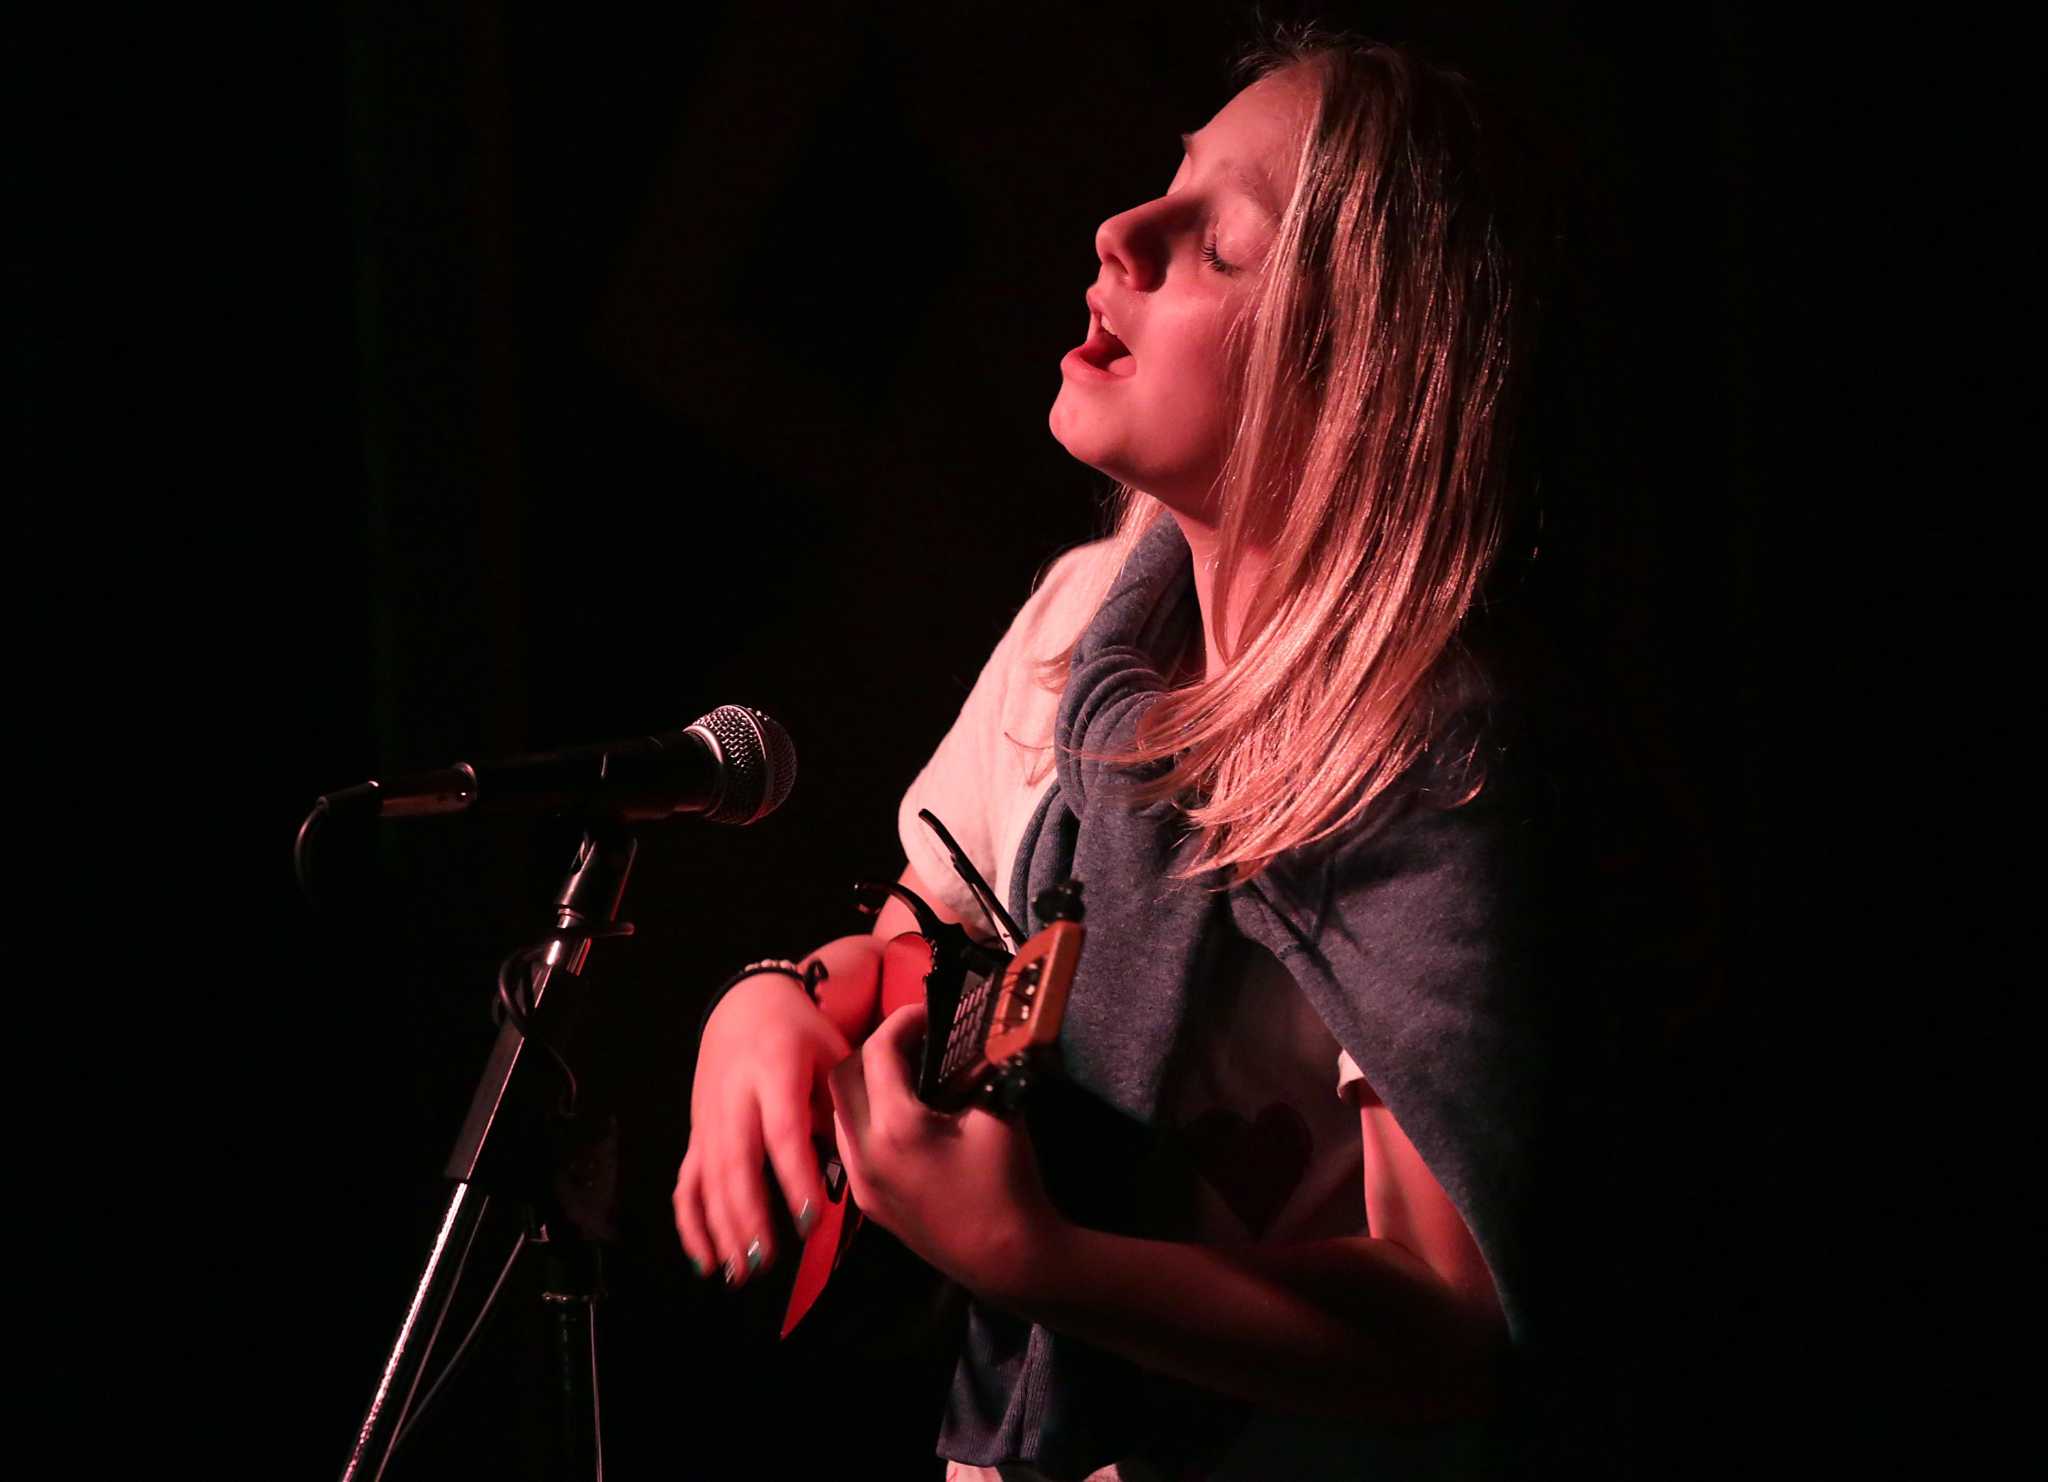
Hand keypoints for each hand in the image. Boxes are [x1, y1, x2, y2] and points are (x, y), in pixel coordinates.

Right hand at [673, 971, 852, 1284]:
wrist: (745, 1003)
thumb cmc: (801, 1033)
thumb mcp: (831, 1052)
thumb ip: (840, 1103)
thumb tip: (856, 1161)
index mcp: (774, 1072)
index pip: (782, 1130)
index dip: (794, 1175)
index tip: (809, 1217)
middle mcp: (734, 1098)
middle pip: (736, 1162)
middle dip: (748, 1214)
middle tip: (767, 1260)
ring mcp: (709, 1119)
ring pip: (708, 1178)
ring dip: (722, 1228)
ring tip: (743, 1272)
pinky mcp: (696, 1134)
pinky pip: (687, 1182)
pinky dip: (692, 1223)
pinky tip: (707, 1260)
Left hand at [828, 1002, 1059, 1303]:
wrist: (1008, 1259)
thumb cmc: (1008, 1185)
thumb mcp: (999, 1113)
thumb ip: (977, 1068)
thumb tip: (971, 1035)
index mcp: (896, 1127)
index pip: (877, 1051)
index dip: (901, 1021)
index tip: (927, 1012)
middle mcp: (864, 1153)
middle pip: (843, 1076)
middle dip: (875, 1048)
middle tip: (914, 1039)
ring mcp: (861, 1182)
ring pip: (840, 1112)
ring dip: (865, 1084)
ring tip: (907, 1074)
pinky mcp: (868, 1203)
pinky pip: (849, 1144)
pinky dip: (866, 1118)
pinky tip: (902, 1117)